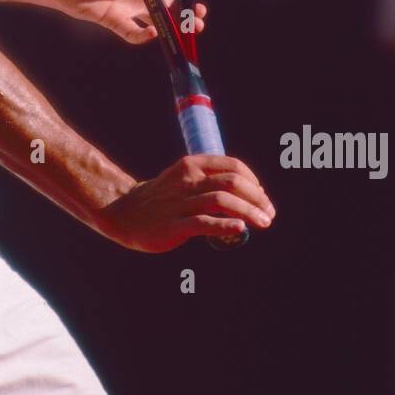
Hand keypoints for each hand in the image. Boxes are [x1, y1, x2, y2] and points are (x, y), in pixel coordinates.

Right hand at [98, 154, 274, 252]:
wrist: (124, 213)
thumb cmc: (162, 198)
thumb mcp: (184, 178)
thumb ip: (210, 181)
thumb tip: (248, 195)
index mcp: (192, 165)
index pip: (233, 166)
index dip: (253, 181)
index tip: (261, 197)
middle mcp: (188, 180)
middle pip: (232, 182)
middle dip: (257, 198)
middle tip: (269, 213)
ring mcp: (180, 202)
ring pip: (222, 201)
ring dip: (249, 212)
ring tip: (264, 222)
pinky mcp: (174, 225)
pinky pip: (204, 223)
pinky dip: (225, 225)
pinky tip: (240, 229)